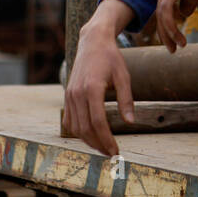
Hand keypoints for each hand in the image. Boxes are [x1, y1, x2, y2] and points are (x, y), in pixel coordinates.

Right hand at [64, 0, 134, 155]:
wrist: (92, 42)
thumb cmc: (111, 58)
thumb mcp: (123, 76)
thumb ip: (126, 100)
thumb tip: (130, 122)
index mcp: (92, 88)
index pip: (98, 122)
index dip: (107, 140)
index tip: (116, 151)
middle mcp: (77, 93)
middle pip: (85, 129)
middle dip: (98, 145)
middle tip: (111, 153)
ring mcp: (69, 95)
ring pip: (75, 127)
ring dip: (88, 140)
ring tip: (103, 146)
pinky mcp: (67, 95)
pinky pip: (70, 120)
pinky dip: (79, 131)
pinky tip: (91, 135)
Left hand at [155, 0, 197, 53]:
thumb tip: (184, 13)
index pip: (163, 7)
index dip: (166, 25)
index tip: (173, 40)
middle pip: (159, 13)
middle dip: (165, 34)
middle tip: (173, 50)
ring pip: (162, 14)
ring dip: (169, 33)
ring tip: (179, 46)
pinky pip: (167, 9)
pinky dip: (171, 25)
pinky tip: (178, 35)